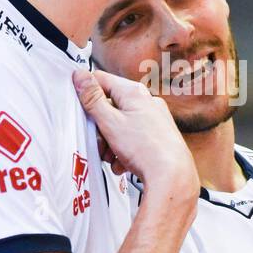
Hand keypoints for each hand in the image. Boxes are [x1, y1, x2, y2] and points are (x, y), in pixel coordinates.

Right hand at [73, 67, 197, 197]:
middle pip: (110, 106)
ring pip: (121, 124)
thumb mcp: (110, 122)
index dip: (86, 93)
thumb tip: (80, 75)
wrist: (173, 176)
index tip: (80, 109)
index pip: (101, 80)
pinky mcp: (158, 136)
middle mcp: (147, 101)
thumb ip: (92, 99)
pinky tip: (123, 163)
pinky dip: (124, 150)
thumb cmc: (145, 149)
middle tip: (98, 143)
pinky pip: (133, 137)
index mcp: (134, 92)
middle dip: (99, 127)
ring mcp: (155, 119)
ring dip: (110, 142)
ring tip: (111, 157)